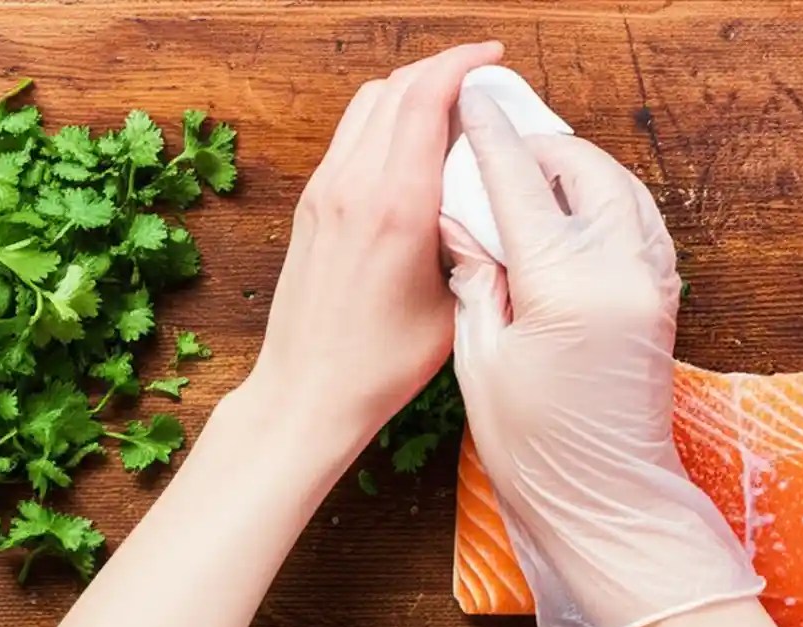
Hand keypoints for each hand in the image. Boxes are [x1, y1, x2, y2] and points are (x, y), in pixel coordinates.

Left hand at [250, 41, 504, 441]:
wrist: (307, 393)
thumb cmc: (381, 364)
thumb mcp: (455, 306)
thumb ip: (475, 243)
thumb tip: (495, 202)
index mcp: (394, 206)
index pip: (425, 98)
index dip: (462, 64)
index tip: (493, 58)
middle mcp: (352, 186)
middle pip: (396, 88)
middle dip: (442, 70)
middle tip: (481, 82)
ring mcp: (324, 192)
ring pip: (367, 105)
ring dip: (410, 92)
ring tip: (450, 108)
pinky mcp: (311, 205)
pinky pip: (350, 137)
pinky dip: (385, 121)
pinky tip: (413, 147)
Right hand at [442, 92, 763, 626]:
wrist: (609, 503)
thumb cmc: (537, 449)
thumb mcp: (482, 360)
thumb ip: (475, 277)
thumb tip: (460, 219)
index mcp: (568, 284)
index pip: (521, 182)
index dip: (489, 137)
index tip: (469, 102)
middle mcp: (622, 269)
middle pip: (581, 166)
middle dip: (536, 147)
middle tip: (492, 152)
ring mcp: (652, 281)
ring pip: (618, 185)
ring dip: (574, 168)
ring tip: (526, 179)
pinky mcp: (662, 297)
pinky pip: (639, 218)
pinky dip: (604, 198)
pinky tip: (569, 213)